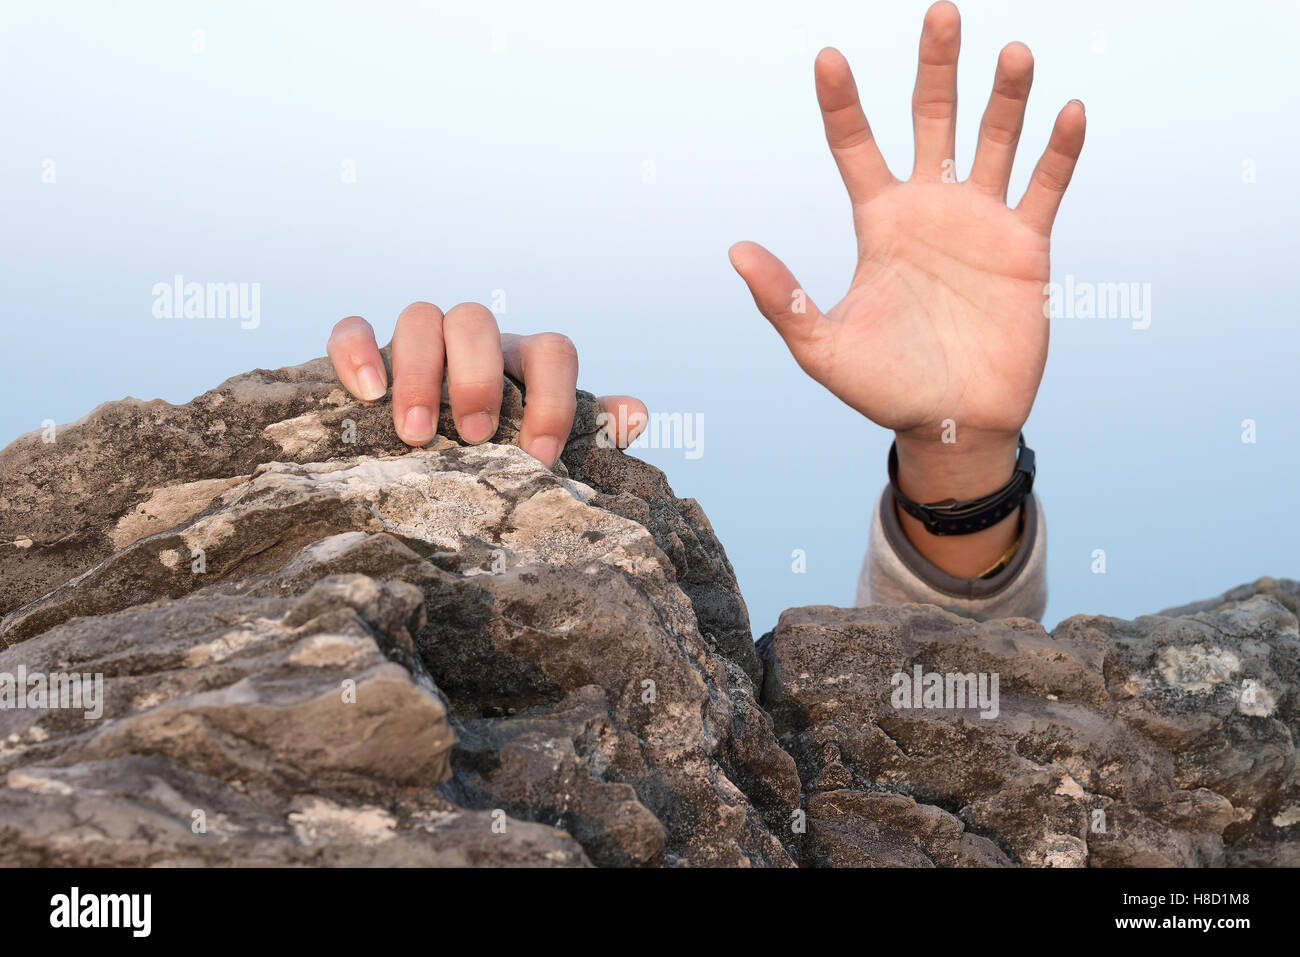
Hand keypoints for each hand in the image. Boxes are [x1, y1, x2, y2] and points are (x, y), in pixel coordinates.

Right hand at [327, 301, 645, 467]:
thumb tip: (636, 414)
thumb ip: (590, 432)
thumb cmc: (499, 455)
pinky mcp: (365, 351)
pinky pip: (353, 328)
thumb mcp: (544, 448)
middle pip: (478, 321)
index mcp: (524, 361)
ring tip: (415, 434)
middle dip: (478, 377)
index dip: (554, 399)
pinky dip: (358, 352)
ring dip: (420, 372)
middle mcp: (475, 340)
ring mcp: (419, 341)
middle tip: (475, 437)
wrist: (427, 458)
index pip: (552, 350)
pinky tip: (366, 395)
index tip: (540, 459)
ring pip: (421, 317)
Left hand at [729, 1, 1084, 575]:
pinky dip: (1057, 152)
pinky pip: (1045, 188)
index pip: (856, 147)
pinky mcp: (1025, 247)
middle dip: (936, 67)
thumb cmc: (883, 388)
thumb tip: (736, 250)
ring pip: (995, 141)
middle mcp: (930, 209)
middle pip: (934, 120)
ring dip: (1005, 97)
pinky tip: (1066, 111)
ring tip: (1012, 51)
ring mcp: (980, 223)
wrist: (951, 423)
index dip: (843, 103)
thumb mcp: (821, 347)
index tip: (828, 57)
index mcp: (879, 224)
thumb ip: (784, 299)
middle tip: (941, 11)